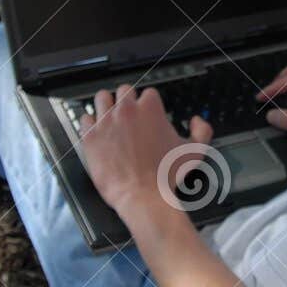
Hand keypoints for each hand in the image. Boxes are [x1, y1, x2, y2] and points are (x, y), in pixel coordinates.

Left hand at [77, 85, 214, 216]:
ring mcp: (106, 122)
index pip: (149, 93)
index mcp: (150, 109)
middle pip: (124, 90)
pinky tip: (97, 131)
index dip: (150, 104)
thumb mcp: (195, 151)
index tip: (150, 115)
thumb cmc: (167, 175)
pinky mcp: (90, 136)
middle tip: (130, 114)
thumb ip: (202, 131)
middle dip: (128, 100)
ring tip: (110, 115)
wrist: (142, 196)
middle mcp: (126, 110)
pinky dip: (90, 123)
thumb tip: (197, 120)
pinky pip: (85, 118)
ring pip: (101, 98)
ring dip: (106, 104)